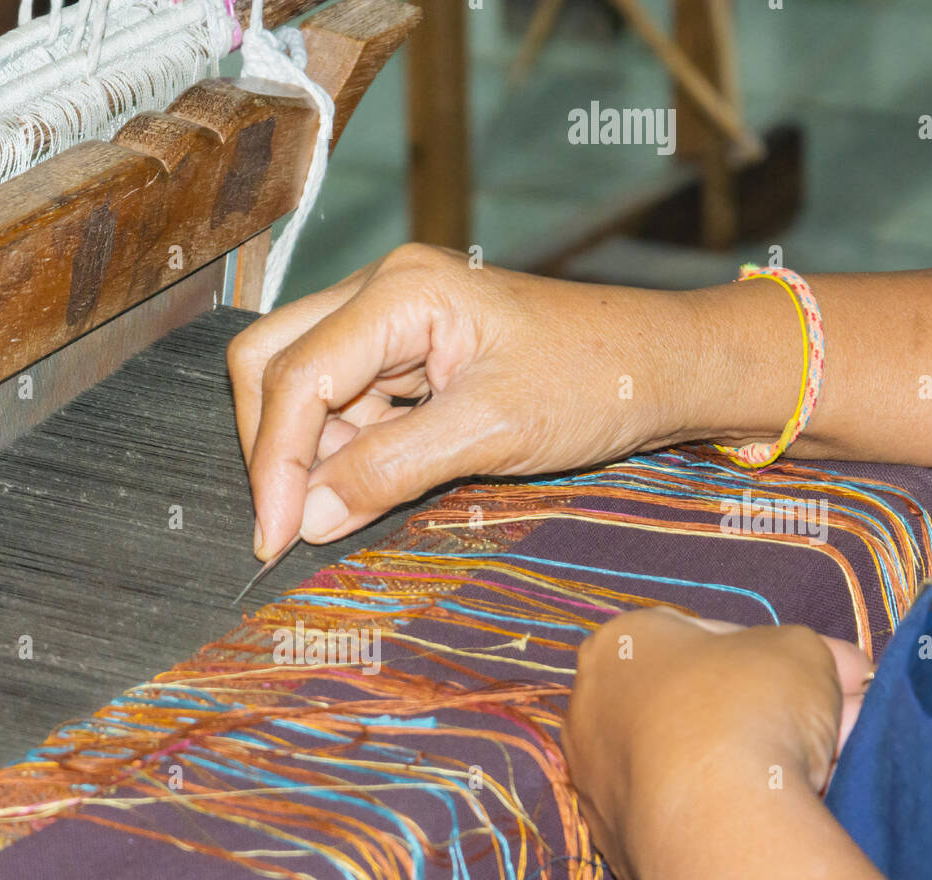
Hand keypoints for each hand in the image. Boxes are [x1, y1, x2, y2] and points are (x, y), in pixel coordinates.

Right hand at [226, 243, 699, 559]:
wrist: (661, 367)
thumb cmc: (597, 379)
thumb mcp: (492, 432)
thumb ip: (390, 471)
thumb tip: (306, 521)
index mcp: (400, 290)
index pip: (295, 376)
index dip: (274, 464)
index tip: (274, 537)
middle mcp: (382, 293)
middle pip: (272, 363)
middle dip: (271, 448)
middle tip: (289, 525)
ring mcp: (390, 323)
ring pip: (302, 390)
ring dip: (311, 456)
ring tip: (356, 503)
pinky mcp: (406, 356)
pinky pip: (344, 407)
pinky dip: (344, 454)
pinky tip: (374, 486)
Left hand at [560, 610, 872, 879]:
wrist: (717, 822)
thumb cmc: (749, 708)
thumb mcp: (802, 652)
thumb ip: (817, 656)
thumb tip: (839, 673)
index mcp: (620, 645)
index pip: (707, 638)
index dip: (774, 658)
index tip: (822, 681)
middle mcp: (592, 709)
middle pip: (702, 706)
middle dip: (774, 716)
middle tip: (837, 731)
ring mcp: (596, 781)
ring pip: (695, 764)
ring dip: (759, 765)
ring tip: (826, 776)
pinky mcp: (615, 842)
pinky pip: (684, 814)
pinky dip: (729, 813)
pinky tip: (780, 819)